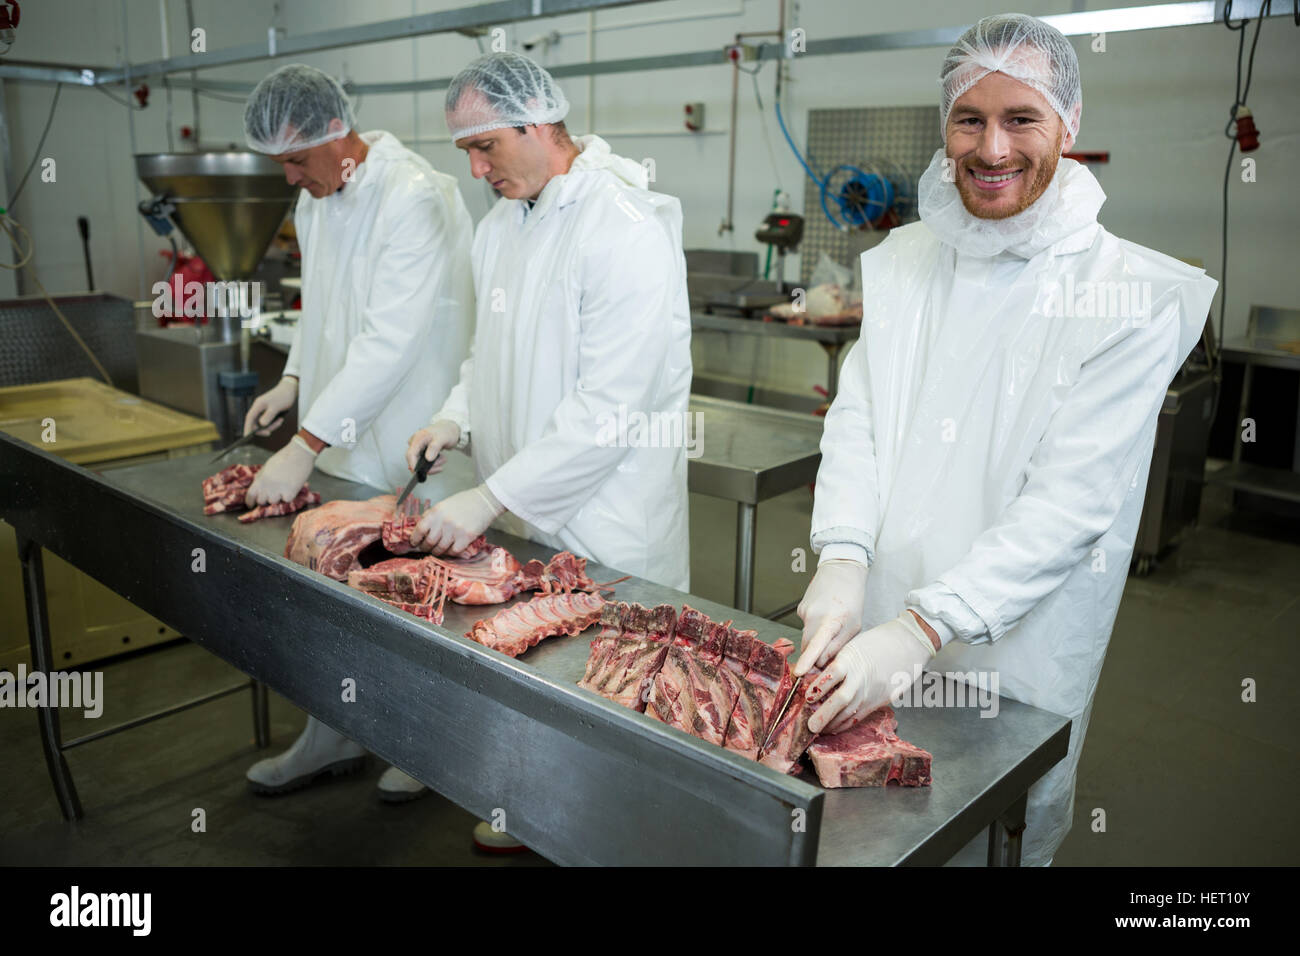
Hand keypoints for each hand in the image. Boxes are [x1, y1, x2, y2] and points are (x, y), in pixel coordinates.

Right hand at [243, 377, 297, 436]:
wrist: (290, 389)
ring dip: (271, 425)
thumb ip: (268, 416)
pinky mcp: (268, 411)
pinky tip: (280, 419)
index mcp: (258, 405)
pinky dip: (273, 423)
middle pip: (255, 422)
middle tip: (271, 432)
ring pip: (262, 423)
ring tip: (280, 421)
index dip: (247, 427)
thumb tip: (261, 425)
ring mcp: (263, 409)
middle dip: (263, 428)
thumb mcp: (276, 407)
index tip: (246, 436)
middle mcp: (259, 407)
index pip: (249, 418)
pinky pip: (268, 420)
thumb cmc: (284, 396)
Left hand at [245, 437, 316, 506]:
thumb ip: (260, 479)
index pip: (250, 496)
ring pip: (274, 502)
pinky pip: (286, 501)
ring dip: (277, 497)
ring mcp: (278, 492)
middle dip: (265, 498)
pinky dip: (288, 496)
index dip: (250, 502)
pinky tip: (290, 487)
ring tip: (282, 487)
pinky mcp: (290, 494)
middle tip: (271, 492)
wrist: (299, 454)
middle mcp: (267, 488)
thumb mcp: (266, 468)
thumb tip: (257, 490)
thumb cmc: (283, 458)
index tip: (252, 504)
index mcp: (259, 480)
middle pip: (261, 502)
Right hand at [406, 420, 460, 472]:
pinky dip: (434, 463)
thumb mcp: (443, 438)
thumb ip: (435, 447)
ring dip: (433, 465)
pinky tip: (440, 458)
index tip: (420, 472)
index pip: (410, 454)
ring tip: (442, 459)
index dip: (413, 464)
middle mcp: (416, 443)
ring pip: (421, 463)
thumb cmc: (446, 431)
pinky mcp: (422, 452)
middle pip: (415, 461)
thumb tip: (428, 458)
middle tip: (439, 466)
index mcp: (418, 438)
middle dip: (428, 466)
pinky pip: (425, 462)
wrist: (449, 429)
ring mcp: (419, 448)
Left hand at [410, 484, 503, 555]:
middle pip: (429, 542)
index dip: (415, 539)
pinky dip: (450, 553)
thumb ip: (432, 516)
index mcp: (436, 512)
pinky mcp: (466, 538)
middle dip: (425, 547)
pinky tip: (449, 550)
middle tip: (426, 548)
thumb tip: (421, 529)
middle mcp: (444, 522)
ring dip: (437, 552)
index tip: (414, 542)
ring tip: (437, 550)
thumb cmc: (464, 502)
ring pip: (440, 549)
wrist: (484, 501)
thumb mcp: (443, 505)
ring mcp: (455, 531)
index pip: (420, 529)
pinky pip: (453, 551)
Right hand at [793, 559, 868, 675]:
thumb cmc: (852, 598)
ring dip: (815, 639)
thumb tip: (823, 662)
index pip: (816, 645)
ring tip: (830, 625)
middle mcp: (814, 616)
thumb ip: (838, 645)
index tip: (800, 672)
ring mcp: (805, 611)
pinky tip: (824, 615)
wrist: (841, 571)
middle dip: (814, 654)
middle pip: (808, 645)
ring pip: (806, 636)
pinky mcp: (800, 608)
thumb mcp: (854, 625)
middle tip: (828, 651)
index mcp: (831, 620)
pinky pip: (805, 625)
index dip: (807, 660)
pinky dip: (813, 626)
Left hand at [805, 612, 937, 735]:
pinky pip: (860, 715)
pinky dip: (845, 723)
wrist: (908, 644)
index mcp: (852, 658)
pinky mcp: (879, 700)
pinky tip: (834, 728)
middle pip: (841, 699)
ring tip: (817, 729)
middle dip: (824, 714)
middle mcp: (861, 677)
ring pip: (850, 712)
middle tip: (810, 725)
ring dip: (833, 723)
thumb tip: (814, 677)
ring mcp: (871, 690)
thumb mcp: (852, 645)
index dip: (818, 686)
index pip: (832, 674)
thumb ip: (836, 662)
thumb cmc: (877, 642)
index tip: (806, 696)